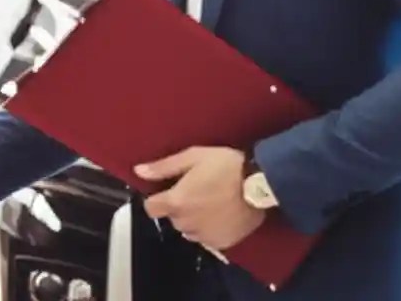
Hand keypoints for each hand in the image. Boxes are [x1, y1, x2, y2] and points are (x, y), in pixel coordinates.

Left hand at [137, 146, 264, 250]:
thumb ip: (163, 167)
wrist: (262, 183)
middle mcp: (186, 223)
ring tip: (210, 202)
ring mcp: (204, 236)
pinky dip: (210, 228)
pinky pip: (207, 238)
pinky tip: (221, 214)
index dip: (156, 199)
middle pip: (172, 218)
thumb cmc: (225, 166)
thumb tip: (138, 171)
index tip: (167, 191)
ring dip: (193, 219)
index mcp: (176, 202)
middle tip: (196, 191)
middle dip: (178, 207)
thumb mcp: (193, 157)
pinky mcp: (221, 244)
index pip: (150, 208)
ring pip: (189, 229)